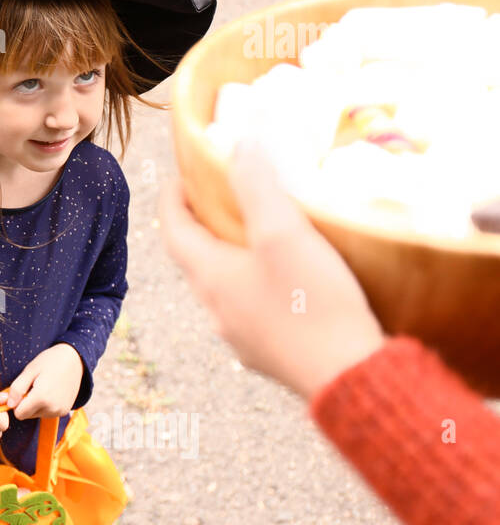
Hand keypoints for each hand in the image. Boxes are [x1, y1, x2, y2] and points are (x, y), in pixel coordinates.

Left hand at [6, 344, 82, 419]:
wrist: (74, 359)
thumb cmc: (50, 361)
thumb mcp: (29, 371)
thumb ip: (17, 389)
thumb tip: (9, 404)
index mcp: (41, 398)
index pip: (19, 414)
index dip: (16, 403)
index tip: (20, 391)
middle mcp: (52, 408)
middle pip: (27, 415)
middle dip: (26, 403)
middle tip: (33, 385)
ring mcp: (60, 411)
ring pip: (37, 414)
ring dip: (36, 404)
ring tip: (43, 386)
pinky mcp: (65, 411)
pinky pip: (47, 413)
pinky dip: (45, 405)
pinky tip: (51, 391)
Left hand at [158, 139, 385, 399]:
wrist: (350, 381)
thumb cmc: (311, 305)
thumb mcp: (284, 233)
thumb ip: (258, 185)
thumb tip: (239, 142)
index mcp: (210, 277)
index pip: (173, 229)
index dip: (173, 197)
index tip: (184, 172)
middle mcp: (216, 308)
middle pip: (197, 256)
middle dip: (205, 222)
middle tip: (224, 193)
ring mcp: (242, 334)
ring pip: (225, 283)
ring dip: (233, 254)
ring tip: (260, 229)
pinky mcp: (271, 352)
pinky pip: (253, 307)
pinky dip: (259, 281)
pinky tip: (290, 276)